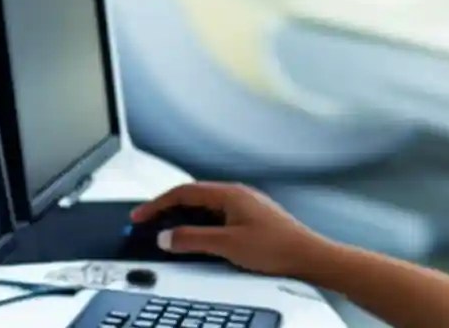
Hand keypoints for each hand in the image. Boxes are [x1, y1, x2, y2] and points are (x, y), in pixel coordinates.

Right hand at [130, 181, 332, 277]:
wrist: (308, 255)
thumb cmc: (276, 246)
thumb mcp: (227, 245)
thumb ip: (194, 240)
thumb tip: (167, 236)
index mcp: (230, 194)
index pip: (184, 192)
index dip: (157, 204)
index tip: (139, 216)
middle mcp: (237, 195)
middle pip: (193, 197)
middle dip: (167, 209)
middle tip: (147, 222)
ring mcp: (244, 206)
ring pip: (204, 207)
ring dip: (183, 218)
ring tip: (166, 232)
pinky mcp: (249, 219)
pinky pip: (216, 216)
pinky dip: (198, 225)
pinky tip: (196, 238)